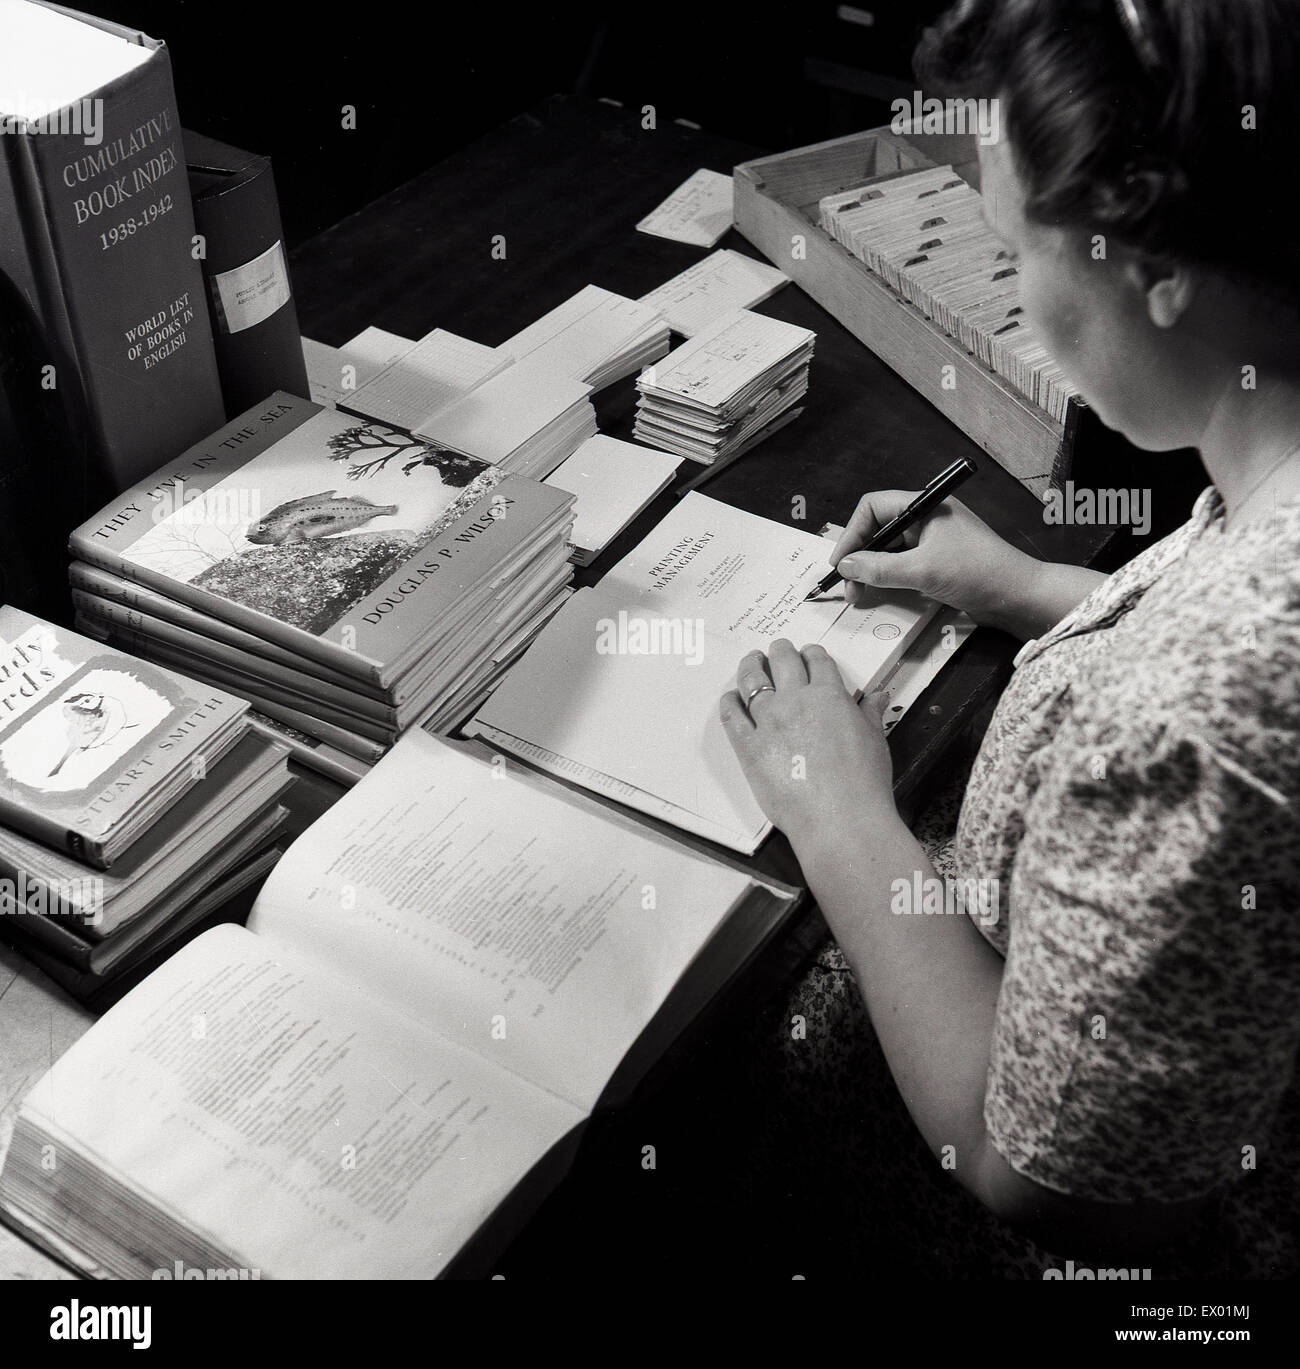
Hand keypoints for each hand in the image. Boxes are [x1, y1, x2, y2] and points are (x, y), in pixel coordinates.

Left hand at [720, 639, 895, 852]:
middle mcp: (796, 701)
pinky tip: (730, 699)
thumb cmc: (862, 784)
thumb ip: (870, 714)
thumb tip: (877, 697)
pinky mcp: (749, 747)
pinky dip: (730, 703)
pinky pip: (732, 716)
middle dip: (780, 651)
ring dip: (751, 666)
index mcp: (829, 696)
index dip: (811, 653)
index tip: (808, 654)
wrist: (839, 819)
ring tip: (751, 662)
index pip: (817, 661)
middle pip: (782, 661)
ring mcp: (768, 722)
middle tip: (777, 650)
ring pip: (752, 681)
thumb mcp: (874, 741)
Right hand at [828, 489, 1034, 628]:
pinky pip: (903, 565)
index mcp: (925, 507)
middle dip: (859, 556)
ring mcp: (933, 541)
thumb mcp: (922, 570)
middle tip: (847, 584)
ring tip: (860, 594)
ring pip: (890, 550)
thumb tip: (846, 566)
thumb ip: (879, 568)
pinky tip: (880, 593)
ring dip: (871, 570)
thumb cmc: (978, 572)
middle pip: (879, 529)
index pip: (874, 507)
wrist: (1018, 596)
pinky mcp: (938, 562)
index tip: (842, 562)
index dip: (853, 532)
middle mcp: (927, 520)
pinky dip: (888, 578)